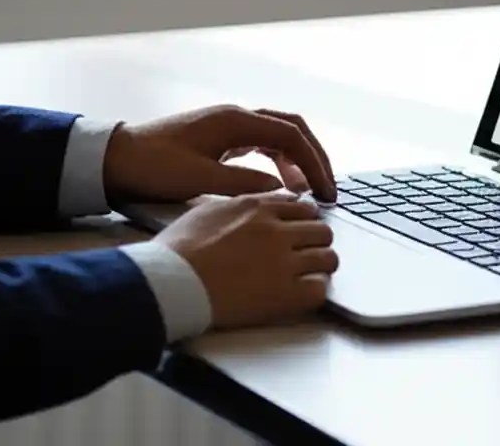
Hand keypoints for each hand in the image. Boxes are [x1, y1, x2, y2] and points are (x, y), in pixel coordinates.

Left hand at [103, 105, 336, 202]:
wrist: (114, 159)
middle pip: (291, 128)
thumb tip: (281, 192)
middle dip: (314, 158)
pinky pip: (261, 144)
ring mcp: (227, 126)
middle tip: (329, 190)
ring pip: (277, 135)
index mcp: (234, 121)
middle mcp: (235, 117)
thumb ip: (243, 185)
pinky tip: (281, 185)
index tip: (326, 192)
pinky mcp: (219, 138)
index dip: (314, 164)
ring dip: (297, 160)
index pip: (291, 136)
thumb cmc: (151, 167)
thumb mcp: (198, 181)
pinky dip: (278, 161)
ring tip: (309, 192)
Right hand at [154, 190, 337, 328]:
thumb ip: (238, 204)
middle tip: (304, 255)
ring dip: (319, 267)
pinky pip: (320, 290)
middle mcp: (277, 230)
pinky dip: (314, 292)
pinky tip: (299, 296)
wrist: (170, 282)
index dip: (303, 221)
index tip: (298, 231)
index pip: (302, 207)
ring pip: (328, 258)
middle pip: (322, 230)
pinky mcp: (286, 294)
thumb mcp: (207, 210)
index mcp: (258, 208)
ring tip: (306, 277)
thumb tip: (254, 206)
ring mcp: (284, 262)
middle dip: (316, 242)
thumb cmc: (178, 249)